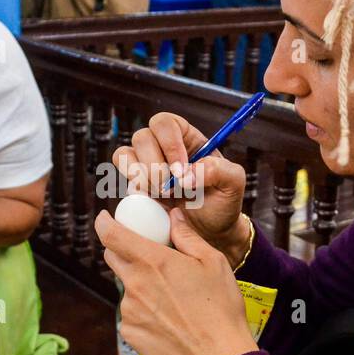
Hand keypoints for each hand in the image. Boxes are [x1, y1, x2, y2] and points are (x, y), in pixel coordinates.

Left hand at [96, 208, 256, 354]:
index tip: (106, 220)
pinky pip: (130, 314)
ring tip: (170, 299)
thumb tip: (174, 217)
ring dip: (139, 286)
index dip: (104, 224)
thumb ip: (187, 236)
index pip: (111, 235)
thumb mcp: (213, 262)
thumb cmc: (220, 309)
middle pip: (113, 258)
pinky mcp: (130, 332)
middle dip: (124, 252)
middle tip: (149, 258)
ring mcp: (130, 310)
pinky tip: (167, 319)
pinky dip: (143, 312)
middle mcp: (135, 284)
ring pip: (126, 288)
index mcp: (153, 261)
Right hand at [111, 112, 249, 260]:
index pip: (166, 123)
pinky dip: (134, 187)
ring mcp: (144, 163)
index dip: (169, 145)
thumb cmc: (221, 202)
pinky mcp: (135, 183)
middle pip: (142, 137)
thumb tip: (185, 175)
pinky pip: (120, 174)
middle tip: (172, 189)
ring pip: (125, 153)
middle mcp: (162, 146)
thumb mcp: (233, 183)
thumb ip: (218, 170)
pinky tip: (153, 200)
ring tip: (164, 195)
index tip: (181, 172)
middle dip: (155, 166)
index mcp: (186, 137)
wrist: (209, 231)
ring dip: (143, 178)